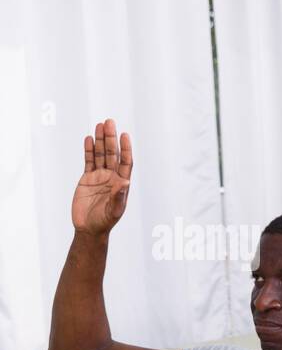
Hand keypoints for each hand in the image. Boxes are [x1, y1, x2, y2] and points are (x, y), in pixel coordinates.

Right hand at [72, 119, 132, 234]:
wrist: (88, 228)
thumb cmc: (104, 222)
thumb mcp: (114, 211)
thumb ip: (119, 197)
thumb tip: (125, 182)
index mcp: (121, 184)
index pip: (125, 162)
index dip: (125, 148)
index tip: (125, 135)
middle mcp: (112, 177)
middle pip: (112, 154)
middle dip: (111, 138)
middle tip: (109, 122)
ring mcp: (99, 177)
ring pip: (101, 154)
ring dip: (101, 140)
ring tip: (100, 125)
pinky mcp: (87, 178)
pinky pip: (89, 161)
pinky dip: (89, 150)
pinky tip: (89, 139)